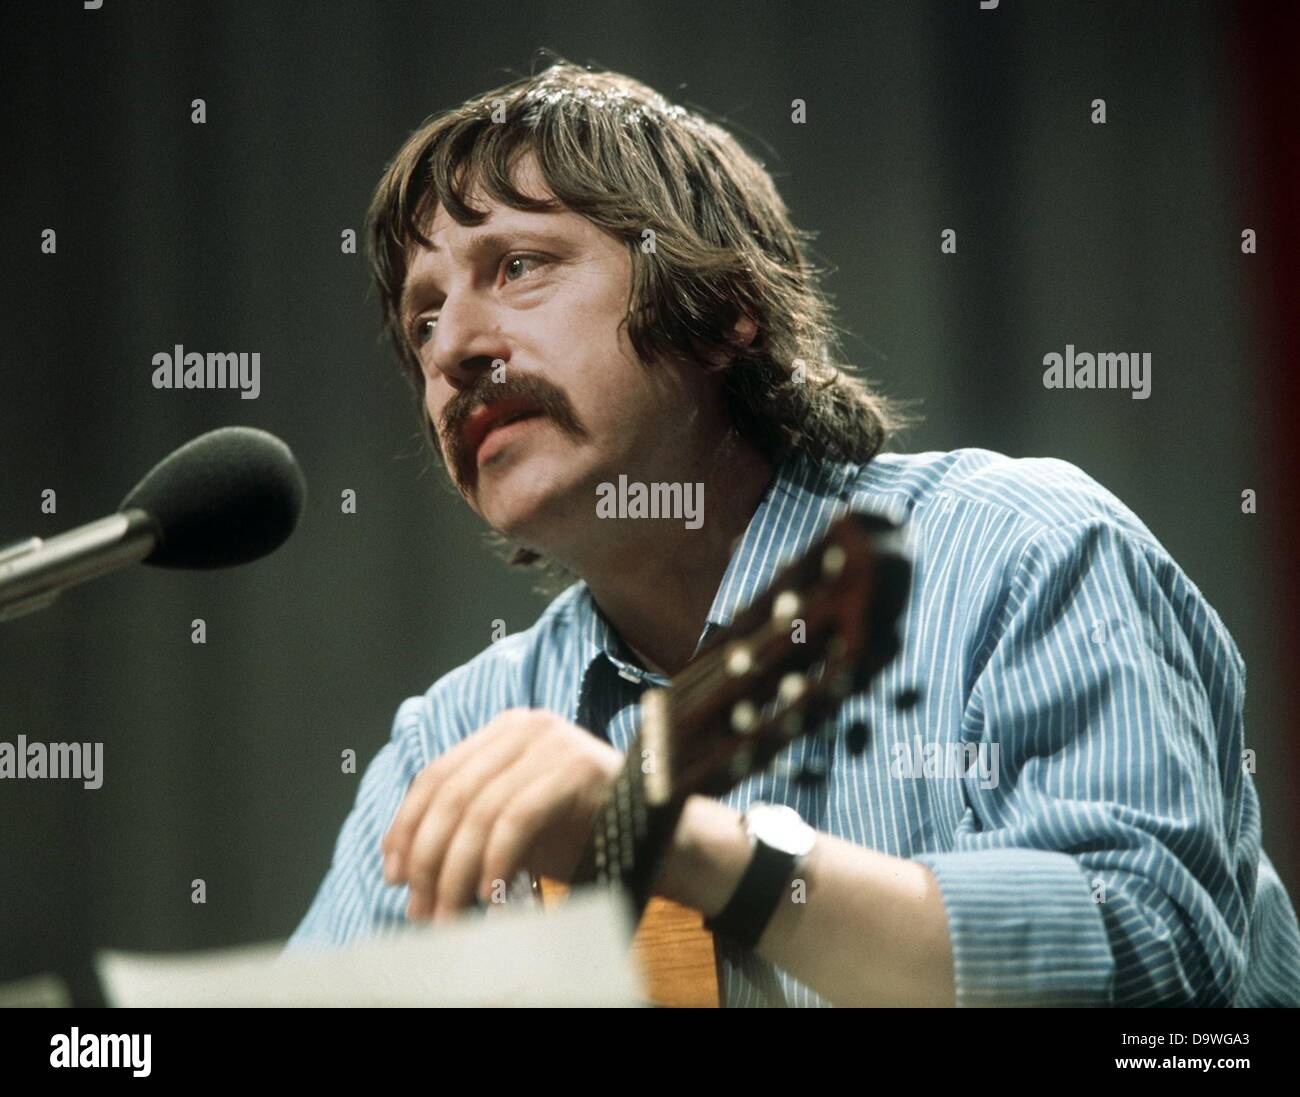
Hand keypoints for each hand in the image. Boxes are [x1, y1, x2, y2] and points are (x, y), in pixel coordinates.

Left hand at [380, 708, 623, 921]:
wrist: (653, 834)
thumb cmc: (577, 832)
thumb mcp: (511, 823)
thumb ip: (465, 828)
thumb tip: (405, 870)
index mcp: (502, 731)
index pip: (436, 774)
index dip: (407, 827)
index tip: (394, 875)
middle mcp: (523, 725)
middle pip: (451, 792)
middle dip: (429, 858)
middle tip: (421, 909)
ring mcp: (551, 741)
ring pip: (479, 810)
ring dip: (457, 872)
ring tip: (451, 915)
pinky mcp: (575, 766)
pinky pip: (516, 819)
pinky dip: (496, 863)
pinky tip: (492, 897)